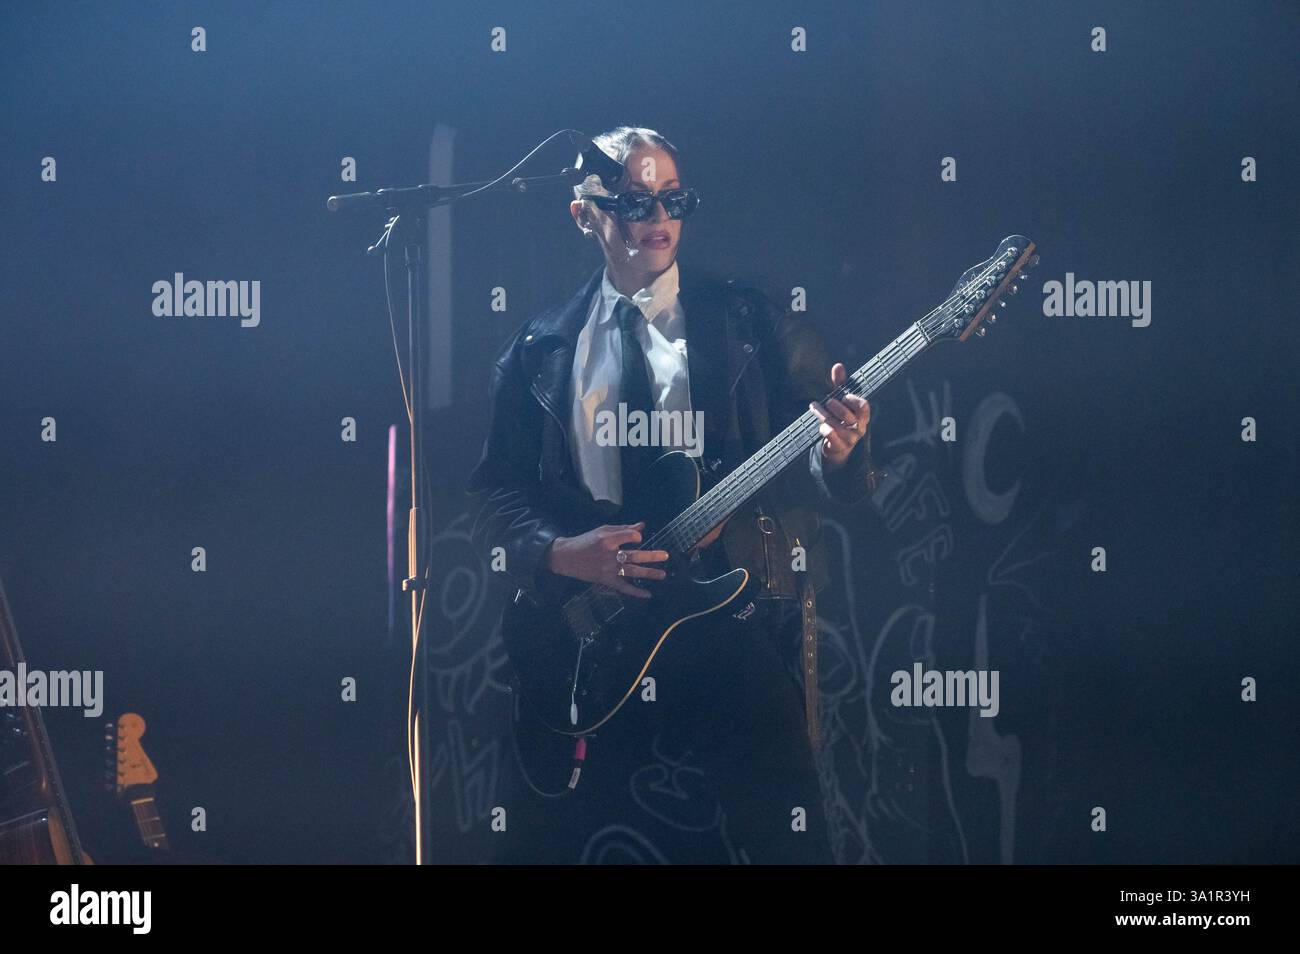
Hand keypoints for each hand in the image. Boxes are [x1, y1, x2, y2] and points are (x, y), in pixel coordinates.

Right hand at [544, 521, 668, 599]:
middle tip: (665, 556)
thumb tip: (642, 526)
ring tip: (662, 574)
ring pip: (632, 571)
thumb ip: (623, 529)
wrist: (566, 557)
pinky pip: (623, 587)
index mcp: (607, 540)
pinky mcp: (605, 580)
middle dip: (651, 556)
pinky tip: (647, 594)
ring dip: (649, 573)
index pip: (629, 536)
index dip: (636, 536)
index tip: (639, 538)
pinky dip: (635, 592)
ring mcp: (608, 569)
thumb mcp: (603, 530)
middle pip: (634, 556)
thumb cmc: (585, 541)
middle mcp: (609, 555)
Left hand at [809, 363, 870, 470]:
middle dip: (835, 406)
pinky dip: (823, 428)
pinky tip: (820, 425)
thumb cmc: (841, 419)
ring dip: (822, 414)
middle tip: (827, 402)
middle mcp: (859, 427)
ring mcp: (850, 438)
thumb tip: (838, 366)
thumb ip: (840, 384)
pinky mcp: (840, 446)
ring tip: (814, 407)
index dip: (853, 400)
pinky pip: (831, 435)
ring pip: (835, 424)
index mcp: (862, 415)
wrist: (838, 447)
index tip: (844, 396)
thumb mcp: (841, 401)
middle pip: (847, 415)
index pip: (863, 406)